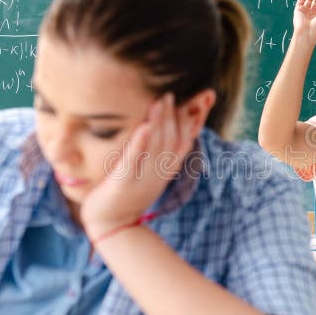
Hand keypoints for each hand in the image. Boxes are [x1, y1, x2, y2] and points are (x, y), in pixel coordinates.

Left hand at [80, 93, 194, 238]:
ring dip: (161, 122)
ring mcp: (143, 179)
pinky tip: (144, 127)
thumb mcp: (150, 170)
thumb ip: (160, 149)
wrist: (110, 224)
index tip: (204, 96)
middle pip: (174, 140)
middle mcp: (160, 172)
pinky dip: (140, 143)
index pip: (187, 139)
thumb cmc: (127, 192)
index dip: (196, 118)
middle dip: (176, 115)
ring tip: (162, 99)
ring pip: (157, 147)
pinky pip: (134, 161)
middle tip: (173, 90)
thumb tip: (170, 122)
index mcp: (168, 168)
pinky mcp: (124, 184)